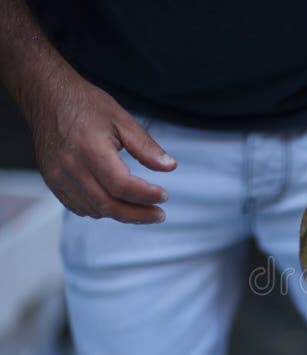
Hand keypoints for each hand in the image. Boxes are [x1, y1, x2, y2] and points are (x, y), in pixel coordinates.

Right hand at [28, 70, 175, 223]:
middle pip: (109, 204)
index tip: (163, 196)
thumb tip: (169, 166)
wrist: (47, 98)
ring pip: (95, 210)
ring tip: (142, 210)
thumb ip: (146, 147)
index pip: (122, 186)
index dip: (146, 195)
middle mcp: (71, 167)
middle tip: (159, 214)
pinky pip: (79, 207)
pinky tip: (118, 204)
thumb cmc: (84, 105)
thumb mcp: (122, 119)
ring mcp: (59, 177)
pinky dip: (101, 211)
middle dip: (138, 215)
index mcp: (90, 149)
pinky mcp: (53, 181)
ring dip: (122, 214)